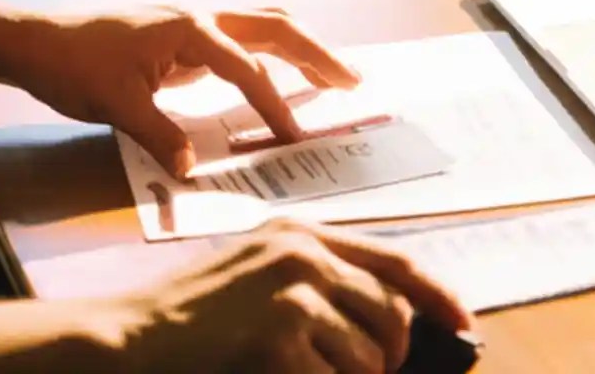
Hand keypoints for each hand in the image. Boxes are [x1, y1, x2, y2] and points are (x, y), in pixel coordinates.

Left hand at [8, 7, 359, 177]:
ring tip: (335, 74)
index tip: (294, 138)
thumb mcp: (116, 107)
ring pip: (265, 26)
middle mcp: (202, 17)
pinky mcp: (188, 34)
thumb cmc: (74, 68)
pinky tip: (285, 71)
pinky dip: (276, 52)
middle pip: (276, 29)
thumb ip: (161, 136)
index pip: (249, 70)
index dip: (275, 105)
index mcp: (191, 29)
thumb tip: (194, 169)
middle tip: (354, 80)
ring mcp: (196, 22)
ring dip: (303, 47)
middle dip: (318, 55)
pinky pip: (247, 37)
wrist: (36, 42)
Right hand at [113, 218, 471, 373]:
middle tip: (376, 372)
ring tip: (313, 373)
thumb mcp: (262, 272)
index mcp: (306, 234)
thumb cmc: (196, 314)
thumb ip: (323, 279)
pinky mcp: (279, 333)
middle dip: (394, 354)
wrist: (131, 335)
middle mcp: (307, 253)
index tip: (463, 322)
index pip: (399, 259)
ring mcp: (294, 290)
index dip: (439, 294)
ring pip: (372, 353)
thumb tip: (393, 319)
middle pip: (395, 311)